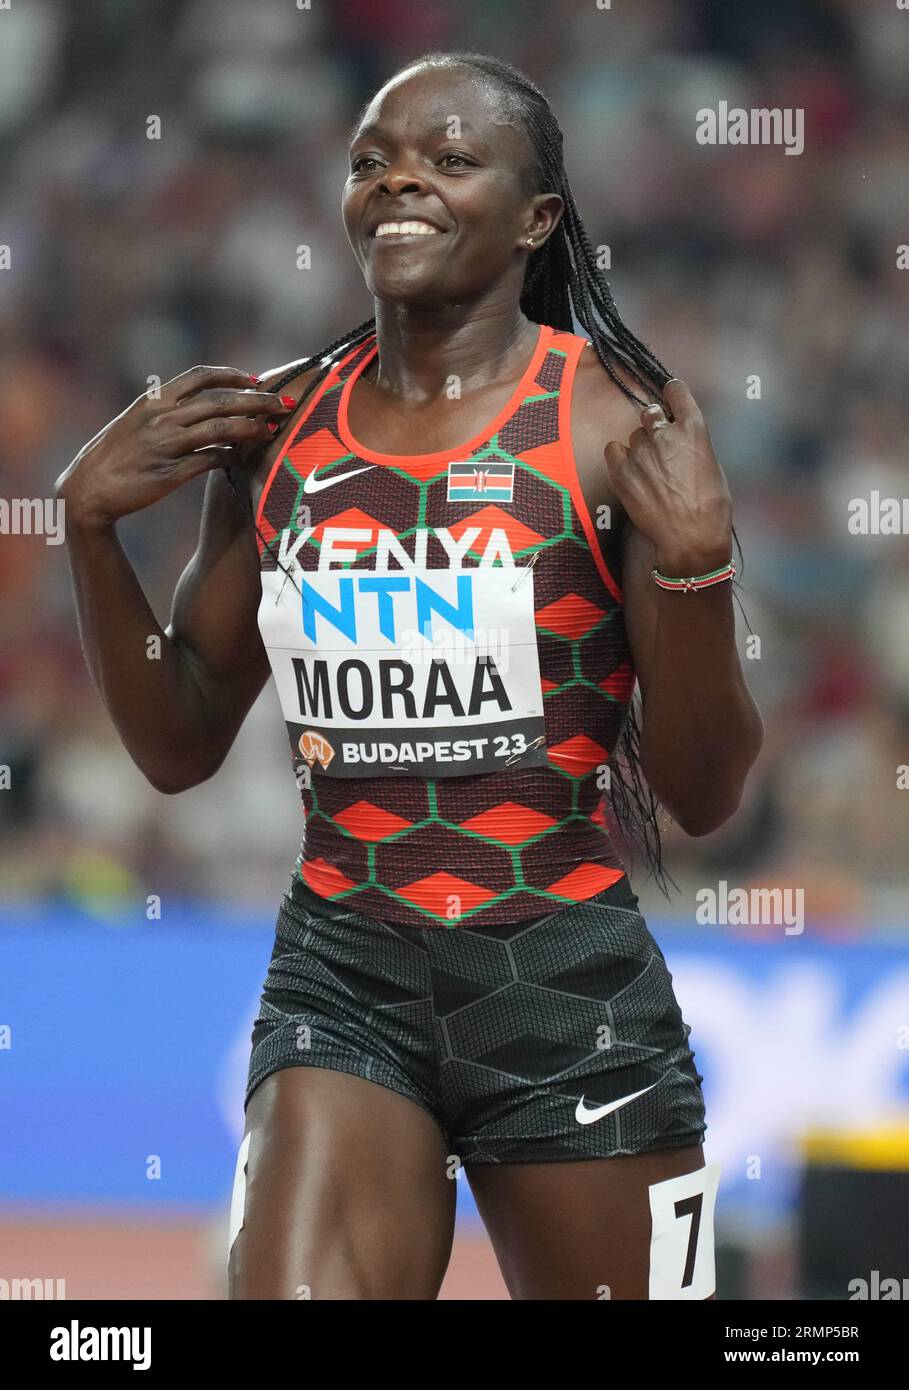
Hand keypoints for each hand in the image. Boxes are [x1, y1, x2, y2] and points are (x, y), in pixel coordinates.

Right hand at [54, 365, 294, 527]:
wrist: (87, 491)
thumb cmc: (114, 456)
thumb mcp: (135, 422)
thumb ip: (166, 410)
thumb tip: (200, 403)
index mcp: (153, 401)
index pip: (200, 376)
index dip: (231, 375)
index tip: (254, 379)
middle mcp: (161, 419)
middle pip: (220, 400)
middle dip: (256, 400)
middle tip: (282, 403)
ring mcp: (165, 446)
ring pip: (220, 429)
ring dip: (251, 428)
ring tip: (272, 430)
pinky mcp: (170, 474)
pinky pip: (210, 461)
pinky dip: (230, 457)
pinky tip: (243, 458)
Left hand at [603, 379, 732, 574]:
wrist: (690, 537)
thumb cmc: (711, 508)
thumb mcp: (713, 467)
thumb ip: (695, 445)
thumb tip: (684, 442)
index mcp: (693, 429)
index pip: (676, 391)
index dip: (672, 393)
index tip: (670, 397)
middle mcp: (664, 434)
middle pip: (650, 412)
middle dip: (654, 423)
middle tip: (660, 443)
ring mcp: (640, 452)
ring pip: (634, 436)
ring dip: (640, 447)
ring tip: (649, 469)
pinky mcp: (622, 472)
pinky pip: (613, 450)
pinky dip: (620, 457)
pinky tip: (629, 470)